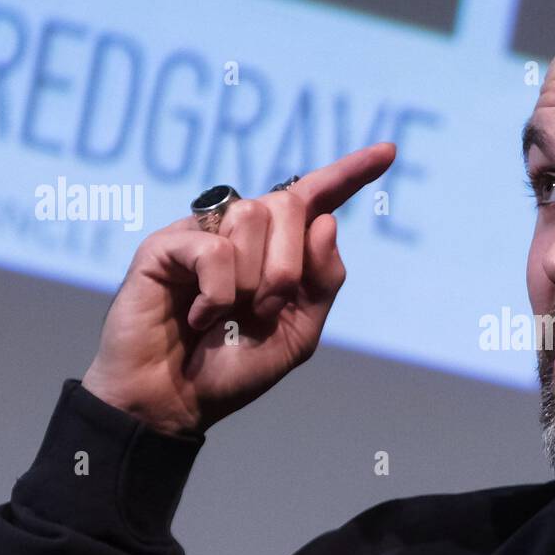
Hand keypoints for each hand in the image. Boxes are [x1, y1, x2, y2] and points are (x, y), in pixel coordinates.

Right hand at [81, 142, 396, 435]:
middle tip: (263, 310)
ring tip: (227, 315)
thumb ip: (323, 283)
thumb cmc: (232, 369)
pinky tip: (198, 316)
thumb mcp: (298, 333)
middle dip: (289, 266)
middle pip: (290, 205)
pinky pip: (215, 249)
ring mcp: (203, 234)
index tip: (389, 151)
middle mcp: (242, 232)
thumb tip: (326, 220)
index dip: (351, 173)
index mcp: (278, 249)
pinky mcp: (165, 245)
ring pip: (253, 218)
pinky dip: (217, 293)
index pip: (317, 199)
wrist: (176, 402)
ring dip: (252, 282)